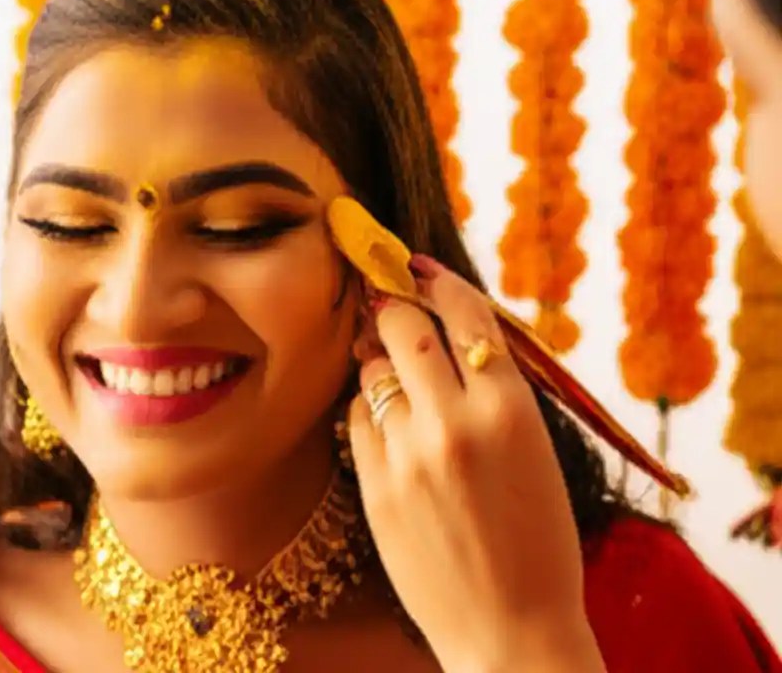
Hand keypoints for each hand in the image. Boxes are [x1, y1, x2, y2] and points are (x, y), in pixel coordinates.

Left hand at [345, 255, 604, 672]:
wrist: (510, 627)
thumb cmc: (537, 541)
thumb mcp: (535, 452)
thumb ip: (492, 392)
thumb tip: (444, 333)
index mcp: (510, 409)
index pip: (463, 314)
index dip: (434, 281)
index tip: (413, 265)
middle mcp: (454, 422)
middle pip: (402, 328)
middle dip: (390, 307)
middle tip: (382, 299)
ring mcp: (407, 454)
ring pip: (372, 372)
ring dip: (378, 364)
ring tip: (392, 375)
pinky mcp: (374, 485)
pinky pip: (355, 420)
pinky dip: (367, 412)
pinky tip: (385, 425)